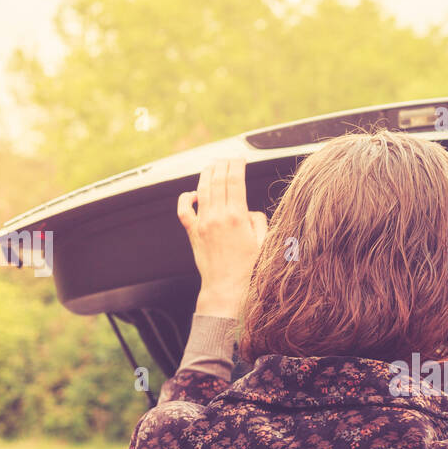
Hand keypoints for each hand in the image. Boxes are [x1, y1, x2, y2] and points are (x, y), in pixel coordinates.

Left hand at [177, 153, 267, 317]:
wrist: (226, 290)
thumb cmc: (248, 271)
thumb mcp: (263, 244)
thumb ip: (259, 221)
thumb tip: (251, 211)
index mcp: (237, 217)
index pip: (234, 180)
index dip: (237, 165)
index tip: (240, 159)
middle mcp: (217, 217)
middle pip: (217, 180)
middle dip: (223, 164)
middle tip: (228, 158)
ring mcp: (203, 224)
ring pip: (201, 189)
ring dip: (207, 174)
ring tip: (212, 165)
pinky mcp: (193, 233)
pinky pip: (184, 210)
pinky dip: (187, 198)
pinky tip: (194, 194)